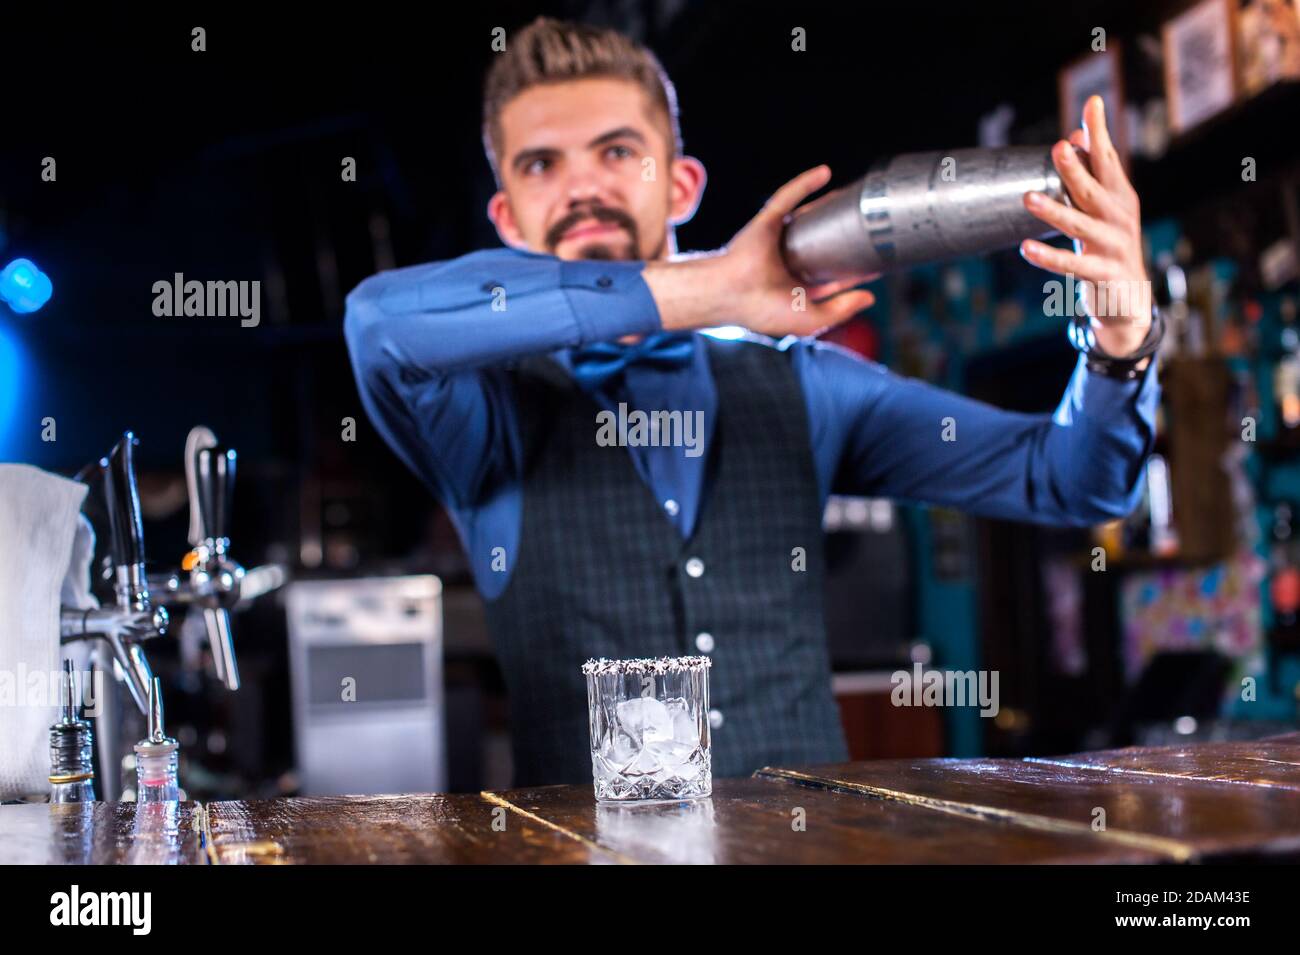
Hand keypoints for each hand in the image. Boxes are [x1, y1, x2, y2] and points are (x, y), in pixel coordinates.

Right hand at [720, 165, 876, 335]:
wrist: (732, 295)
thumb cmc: (764, 312)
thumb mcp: (812, 319)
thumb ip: (842, 309)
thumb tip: (871, 297)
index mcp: (795, 286)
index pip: (831, 275)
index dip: (853, 269)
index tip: (876, 261)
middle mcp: (788, 261)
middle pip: (823, 243)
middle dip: (846, 235)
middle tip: (872, 229)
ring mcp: (778, 239)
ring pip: (810, 218)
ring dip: (830, 207)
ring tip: (855, 198)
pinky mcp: (768, 221)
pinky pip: (788, 197)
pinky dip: (804, 183)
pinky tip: (825, 173)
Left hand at [1020, 95, 1152, 359]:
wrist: (1129, 298)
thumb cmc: (1109, 244)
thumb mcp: (1102, 208)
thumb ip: (1090, 175)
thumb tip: (1073, 136)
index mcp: (1119, 197)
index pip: (1107, 159)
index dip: (1099, 131)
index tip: (1092, 102)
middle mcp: (1119, 217)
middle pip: (1093, 189)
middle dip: (1076, 169)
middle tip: (1057, 147)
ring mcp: (1112, 245)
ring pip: (1079, 225)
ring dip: (1053, 212)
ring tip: (1028, 199)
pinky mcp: (1101, 273)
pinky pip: (1070, 264)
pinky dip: (1047, 257)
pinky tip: (1025, 248)